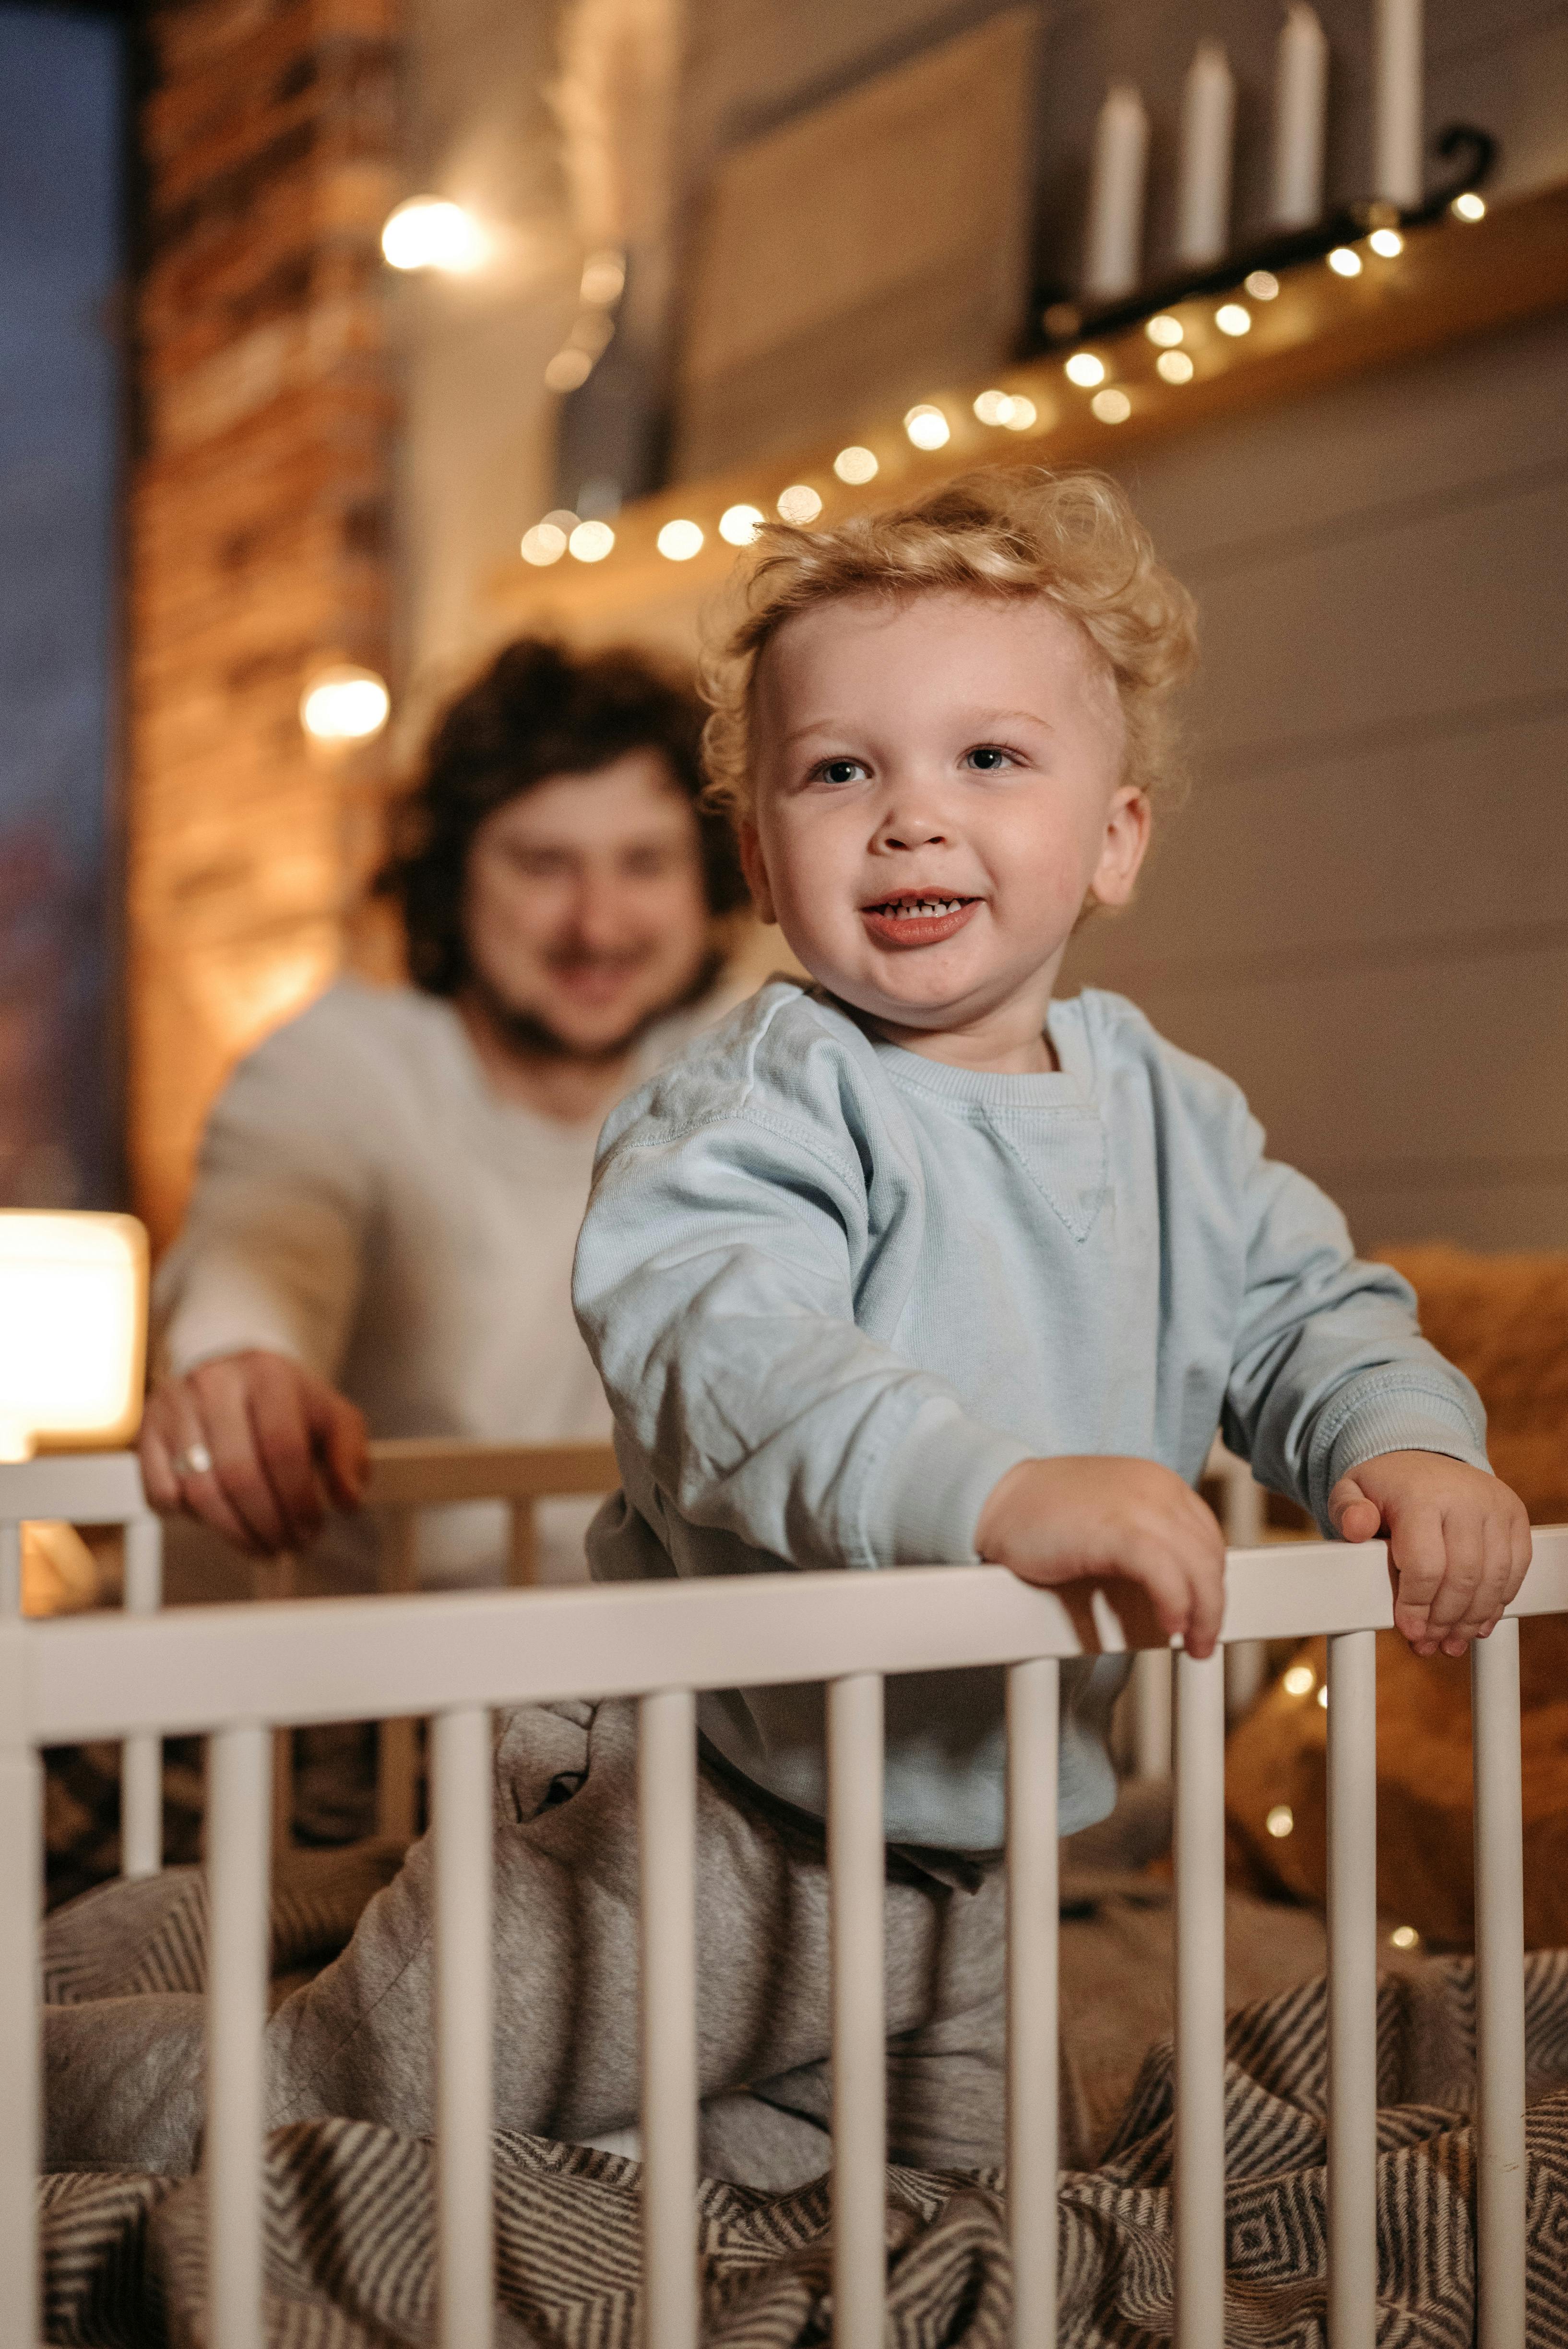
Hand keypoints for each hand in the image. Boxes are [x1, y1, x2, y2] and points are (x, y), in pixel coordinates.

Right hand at [140, 1350, 367, 1555]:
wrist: (235, 1375)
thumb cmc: (289, 1405)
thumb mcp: (334, 1418)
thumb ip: (350, 1456)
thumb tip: (347, 1500)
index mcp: (268, 1375)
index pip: (283, 1449)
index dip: (299, 1501)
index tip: (312, 1530)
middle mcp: (215, 1383)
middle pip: (240, 1475)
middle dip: (268, 1524)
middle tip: (288, 1546)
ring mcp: (174, 1406)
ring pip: (200, 1491)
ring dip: (235, 1532)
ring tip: (262, 1545)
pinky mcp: (145, 1431)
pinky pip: (161, 1493)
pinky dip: (191, 1518)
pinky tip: (223, 1519)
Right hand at [974, 1455, 1225, 1657]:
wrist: (996, 1500)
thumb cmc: (1042, 1515)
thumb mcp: (1109, 1516)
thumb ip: (1144, 1539)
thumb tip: (1177, 1590)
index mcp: (1157, 1482)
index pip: (1207, 1535)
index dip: (1210, 1579)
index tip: (1204, 1609)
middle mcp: (1156, 1488)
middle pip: (1209, 1554)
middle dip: (1213, 1603)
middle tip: (1204, 1639)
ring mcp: (1140, 1506)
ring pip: (1198, 1567)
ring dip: (1204, 1613)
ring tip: (1193, 1642)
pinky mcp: (1118, 1531)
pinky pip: (1166, 1575)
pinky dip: (1175, 1604)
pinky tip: (1169, 1624)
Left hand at [1328, 1450, 1529, 1657]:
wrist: (1425, 1459)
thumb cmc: (1386, 1486)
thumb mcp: (1351, 1490)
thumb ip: (1346, 1510)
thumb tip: (1356, 1528)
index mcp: (1421, 1495)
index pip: (1425, 1564)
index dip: (1417, 1606)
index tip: (1409, 1631)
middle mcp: (1464, 1498)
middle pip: (1463, 1578)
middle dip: (1444, 1620)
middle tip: (1427, 1643)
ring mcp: (1495, 1506)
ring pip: (1493, 1579)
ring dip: (1472, 1620)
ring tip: (1451, 1642)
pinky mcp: (1515, 1516)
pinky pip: (1515, 1569)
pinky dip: (1497, 1602)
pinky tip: (1477, 1623)